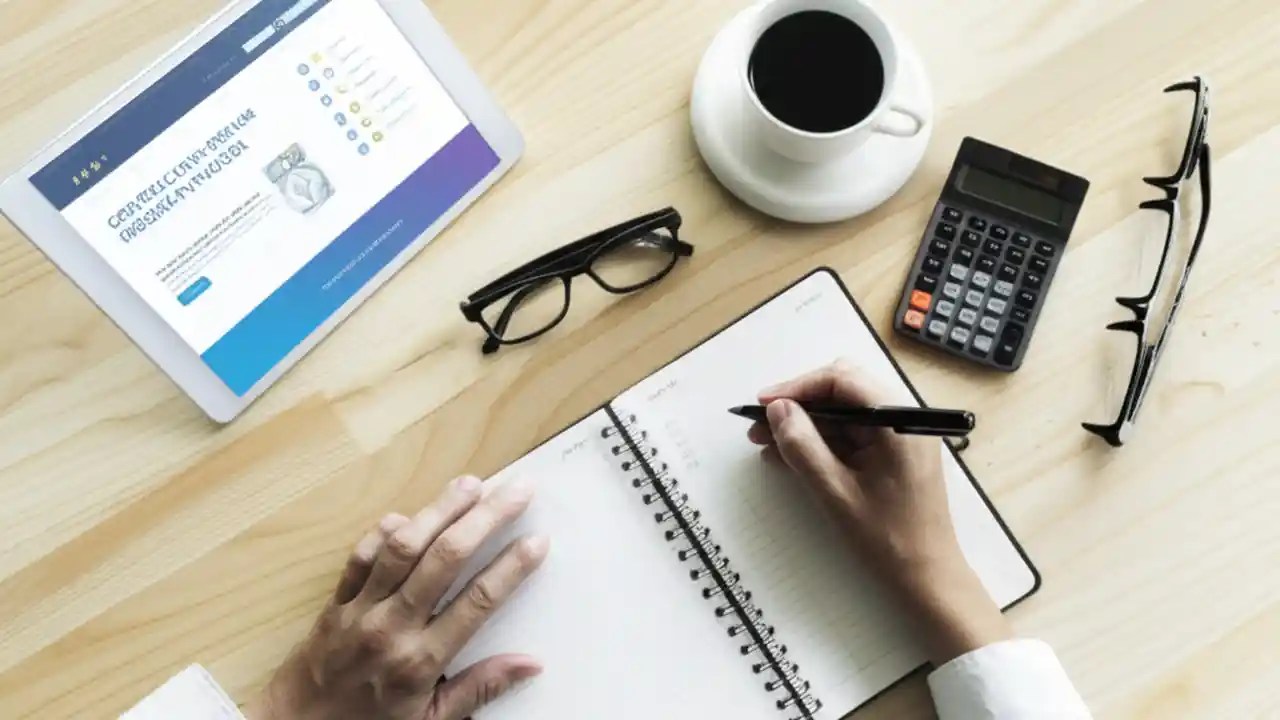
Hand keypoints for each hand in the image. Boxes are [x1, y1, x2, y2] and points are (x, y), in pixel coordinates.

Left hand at [243, 476, 548, 719]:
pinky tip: (409, 514)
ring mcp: (360, 610)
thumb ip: (479, 689)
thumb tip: (529, 664)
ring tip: (470, 485)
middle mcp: (391, 627)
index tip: (537, 541)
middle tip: (515, 491)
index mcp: (420, 661)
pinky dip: (383, 532)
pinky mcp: (335, 601)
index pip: (477, 601)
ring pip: (403, 547)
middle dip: (485, 518)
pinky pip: (360, 556)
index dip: (512, 567)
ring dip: (439, 510)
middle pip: (446, 559)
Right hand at [749, 360, 1010, 664]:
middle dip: (800, 404)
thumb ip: (804, 446)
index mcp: (899, 421)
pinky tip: (789, 455)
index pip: (843, 380)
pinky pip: (851, 435)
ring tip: (766, 442)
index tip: (763, 403)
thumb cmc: (888, 540)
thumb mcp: (836, 492)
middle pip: (843, 390)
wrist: (927, 578)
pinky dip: (821, 442)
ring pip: (843, 413)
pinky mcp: (892, 455)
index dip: (798, 387)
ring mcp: (899, 437)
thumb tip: (778, 409)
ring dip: (806, 424)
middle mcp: (904, 419)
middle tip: (762, 425)